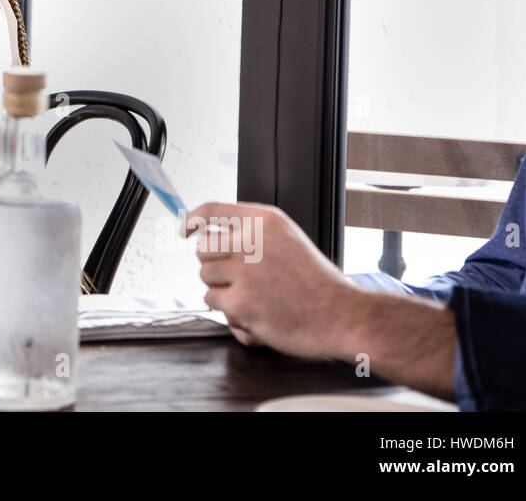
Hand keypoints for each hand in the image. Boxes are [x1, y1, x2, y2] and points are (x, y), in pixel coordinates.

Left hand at [183, 201, 363, 360]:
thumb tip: (209, 232)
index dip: (191, 219)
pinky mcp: (241, 301)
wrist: (342, 316)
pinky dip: (229, 311)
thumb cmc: (316, 283)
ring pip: (205, 276)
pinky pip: (212, 302)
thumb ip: (252, 233)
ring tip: (254, 296)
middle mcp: (252, 241)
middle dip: (213, 265)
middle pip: (202, 248)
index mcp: (264, 221)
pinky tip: (254, 313)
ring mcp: (245, 271)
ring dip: (222, 289)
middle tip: (236, 278)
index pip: (212, 209)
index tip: (183, 229)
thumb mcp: (287, 239)